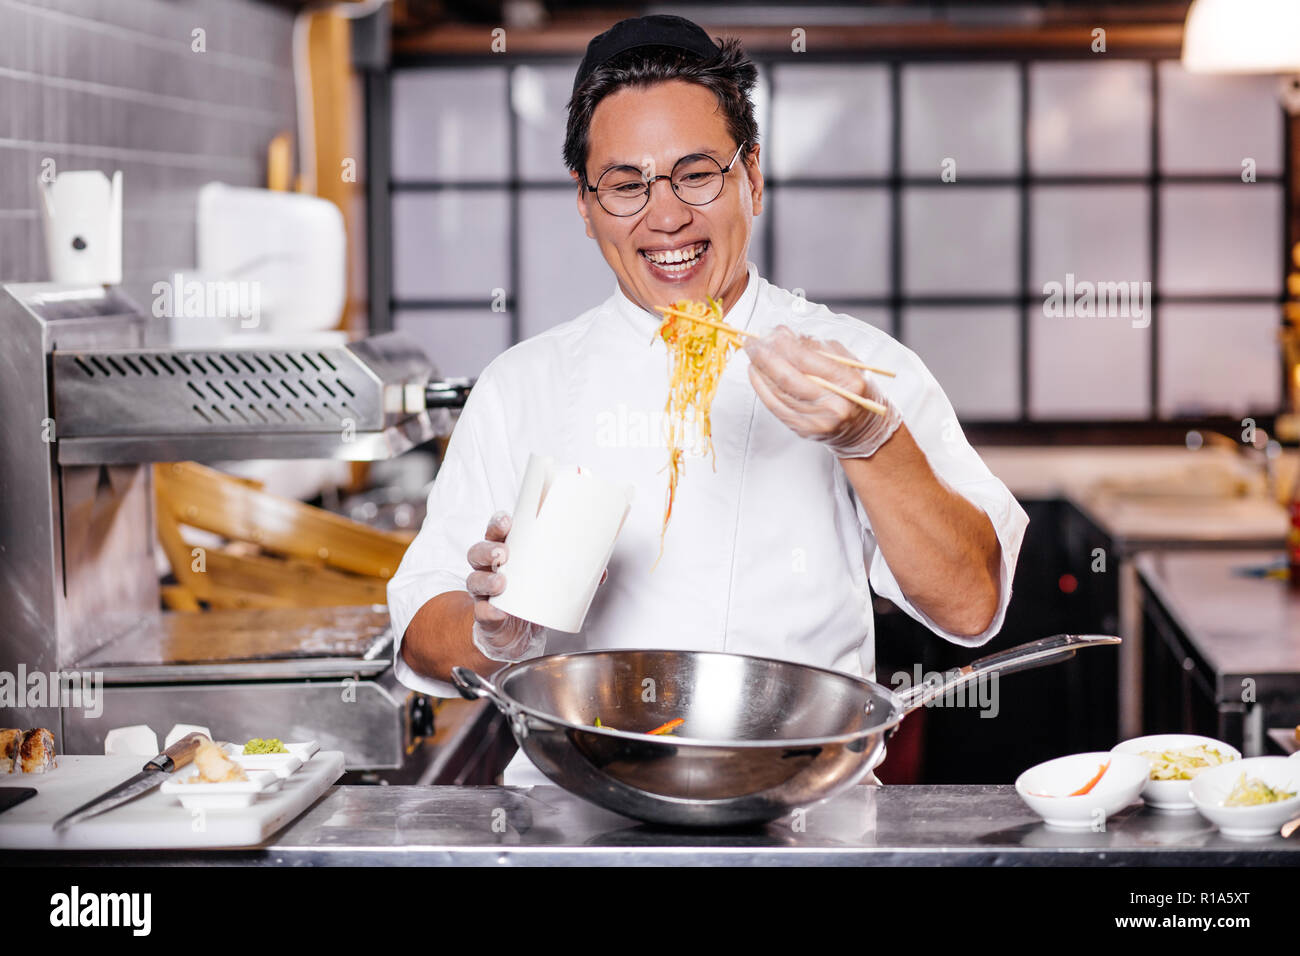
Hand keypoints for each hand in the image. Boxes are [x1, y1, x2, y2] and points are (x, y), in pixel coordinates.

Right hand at [465, 511, 608, 662]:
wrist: (515, 632)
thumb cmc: (531, 593)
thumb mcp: (550, 578)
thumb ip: (575, 573)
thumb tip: (601, 572)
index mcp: (505, 551)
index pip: (495, 531)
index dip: (497, 523)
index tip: (507, 521)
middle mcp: (489, 568)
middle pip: (478, 551)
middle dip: (489, 549)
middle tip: (503, 553)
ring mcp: (484, 592)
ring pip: (474, 580)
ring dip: (486, 580)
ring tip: (501, 583)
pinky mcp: (486, 615)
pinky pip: (482, 612)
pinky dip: (489, 611)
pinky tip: (497, 611)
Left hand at [743, 326, 901, 458]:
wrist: (862, 427)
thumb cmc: (854, 389)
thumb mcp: (847, 361)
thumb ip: (816, 346)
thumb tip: (784, 334)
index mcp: (849, 382)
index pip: (807, 360)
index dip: (783, 344)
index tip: (771, 332)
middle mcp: (833, 404)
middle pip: (788, 377)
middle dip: (765, 357)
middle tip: (752, 342)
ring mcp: (817, 420)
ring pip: (778, 392)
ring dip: (760, 370)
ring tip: (753, 354)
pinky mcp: (803, 430)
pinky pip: (775, 407)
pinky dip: (761, 388)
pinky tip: (756, 373)